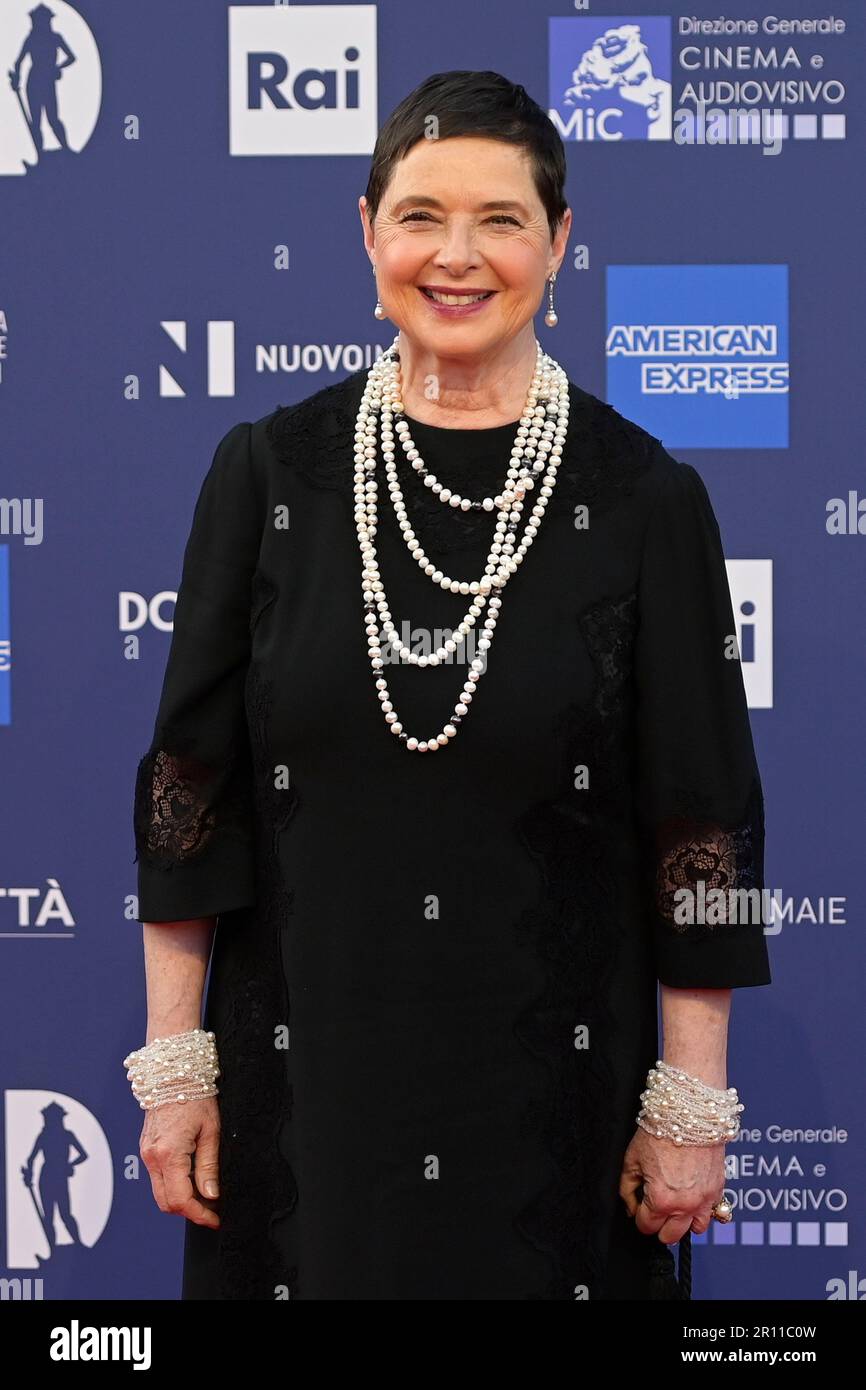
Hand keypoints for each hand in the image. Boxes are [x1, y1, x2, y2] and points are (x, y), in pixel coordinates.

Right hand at [140, 1096, 220, 1229]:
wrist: (172, 1074)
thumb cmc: (194, 1095)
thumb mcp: (211, 1131)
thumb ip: (209, 1166)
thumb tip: (211, 1195)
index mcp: (169, 1153)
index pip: (180, 1200)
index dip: (199, 1215)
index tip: (215, 1219)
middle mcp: (152, 1157)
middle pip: (166, 1203)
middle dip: (189, 1211)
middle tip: (212, 1210)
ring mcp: (146, 1154)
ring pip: (160, 1193)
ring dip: (180, 1199)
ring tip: (205, 1194)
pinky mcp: (146, 1150)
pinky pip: (157, 1178)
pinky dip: (173, 1185)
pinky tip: (191, 1178)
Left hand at [619, 1126, 725, 1243]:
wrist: (690, 1113)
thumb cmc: (660, 1131)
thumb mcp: (631, 1160)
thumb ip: (627, 1189)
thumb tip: (631, 1207)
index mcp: (661, 1200)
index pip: (646, 1227)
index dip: (639, 1215)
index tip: (639, 1204)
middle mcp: (685, 1206)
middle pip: (670, 1236)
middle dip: (659, 1224)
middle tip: (654, 1205)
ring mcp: (705, 1200)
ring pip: (694, 1230)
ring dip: (683, 1221)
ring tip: (674, 1203)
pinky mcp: (718, 1190)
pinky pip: (712, 1215)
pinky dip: (701, 1211)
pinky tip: (691, 1196)